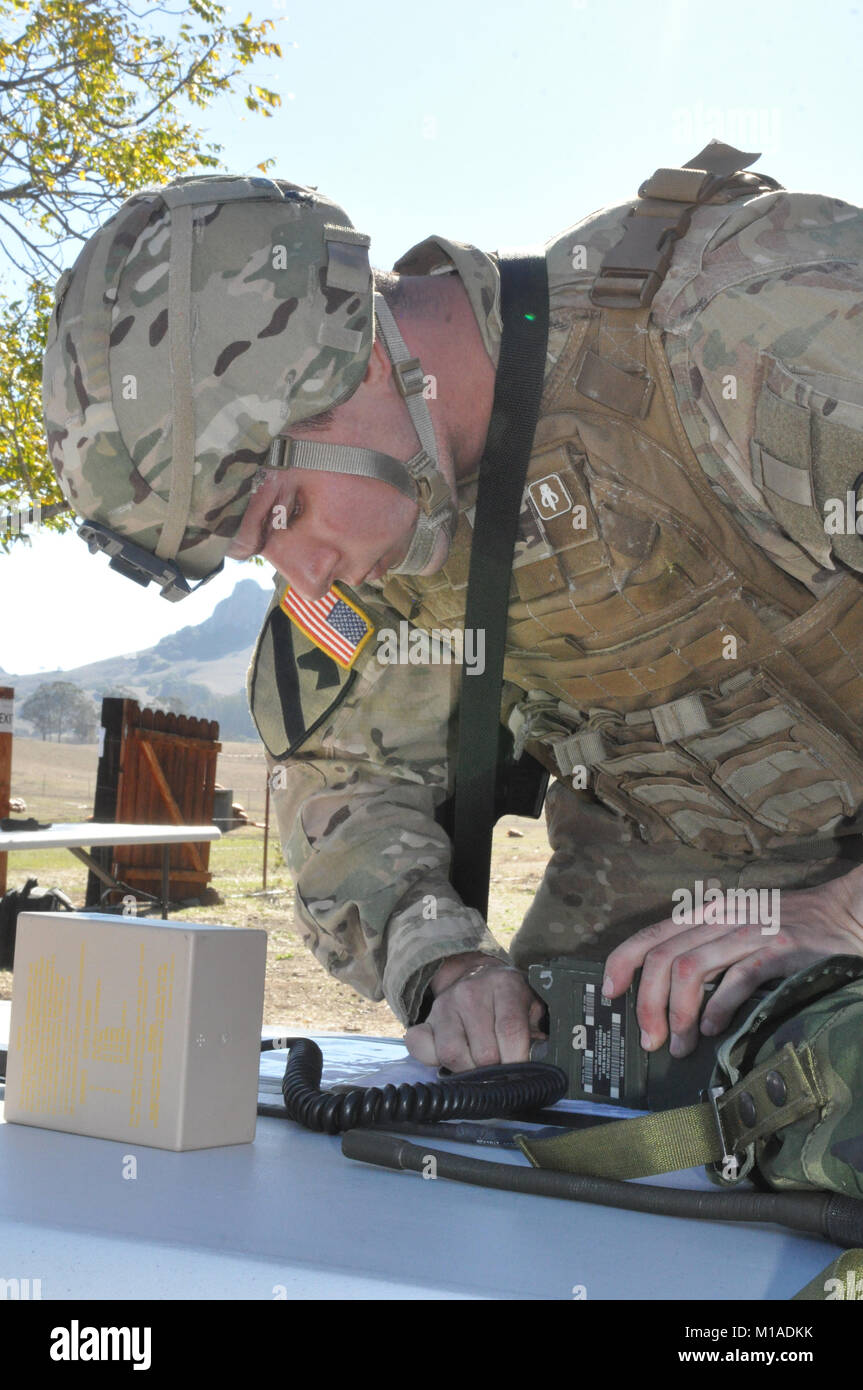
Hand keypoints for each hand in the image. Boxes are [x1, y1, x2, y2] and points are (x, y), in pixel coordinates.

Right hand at [404, 952, 546, 1071]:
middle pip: (483, 1051)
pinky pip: (419, 1047)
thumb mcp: (531, 1007)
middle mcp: (470, 992)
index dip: (517, 1060)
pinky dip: (432, 1060)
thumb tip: (542, 1062)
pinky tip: (451, 1059)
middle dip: (496, 1071)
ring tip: (479, 1067)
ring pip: (452, 1055)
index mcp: (504, 986)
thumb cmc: (509, 1000)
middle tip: (502, 1071)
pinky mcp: (425, 1018)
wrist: (476, 975)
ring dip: (468, 1070)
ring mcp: (444, 1005)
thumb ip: (538, 1033)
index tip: (523, 1074)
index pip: (510, 1030)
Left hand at [603, 865, 862, 1057]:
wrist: (843, 913)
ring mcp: (748, 931)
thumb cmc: (788, 925)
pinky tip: (714, 1030)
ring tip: (681, 1045)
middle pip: (663, 958)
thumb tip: (668, 996)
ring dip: (679, 1014)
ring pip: (690, 969)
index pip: (650, 935)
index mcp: (706, 912)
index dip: (621, 963)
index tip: (609, 993)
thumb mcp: (737, 927)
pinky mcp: (778, 949)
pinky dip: (719, 1006)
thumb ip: (705, 951)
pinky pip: (737, 978)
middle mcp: (720, 917)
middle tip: (650, 1040)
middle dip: (648, 1003)